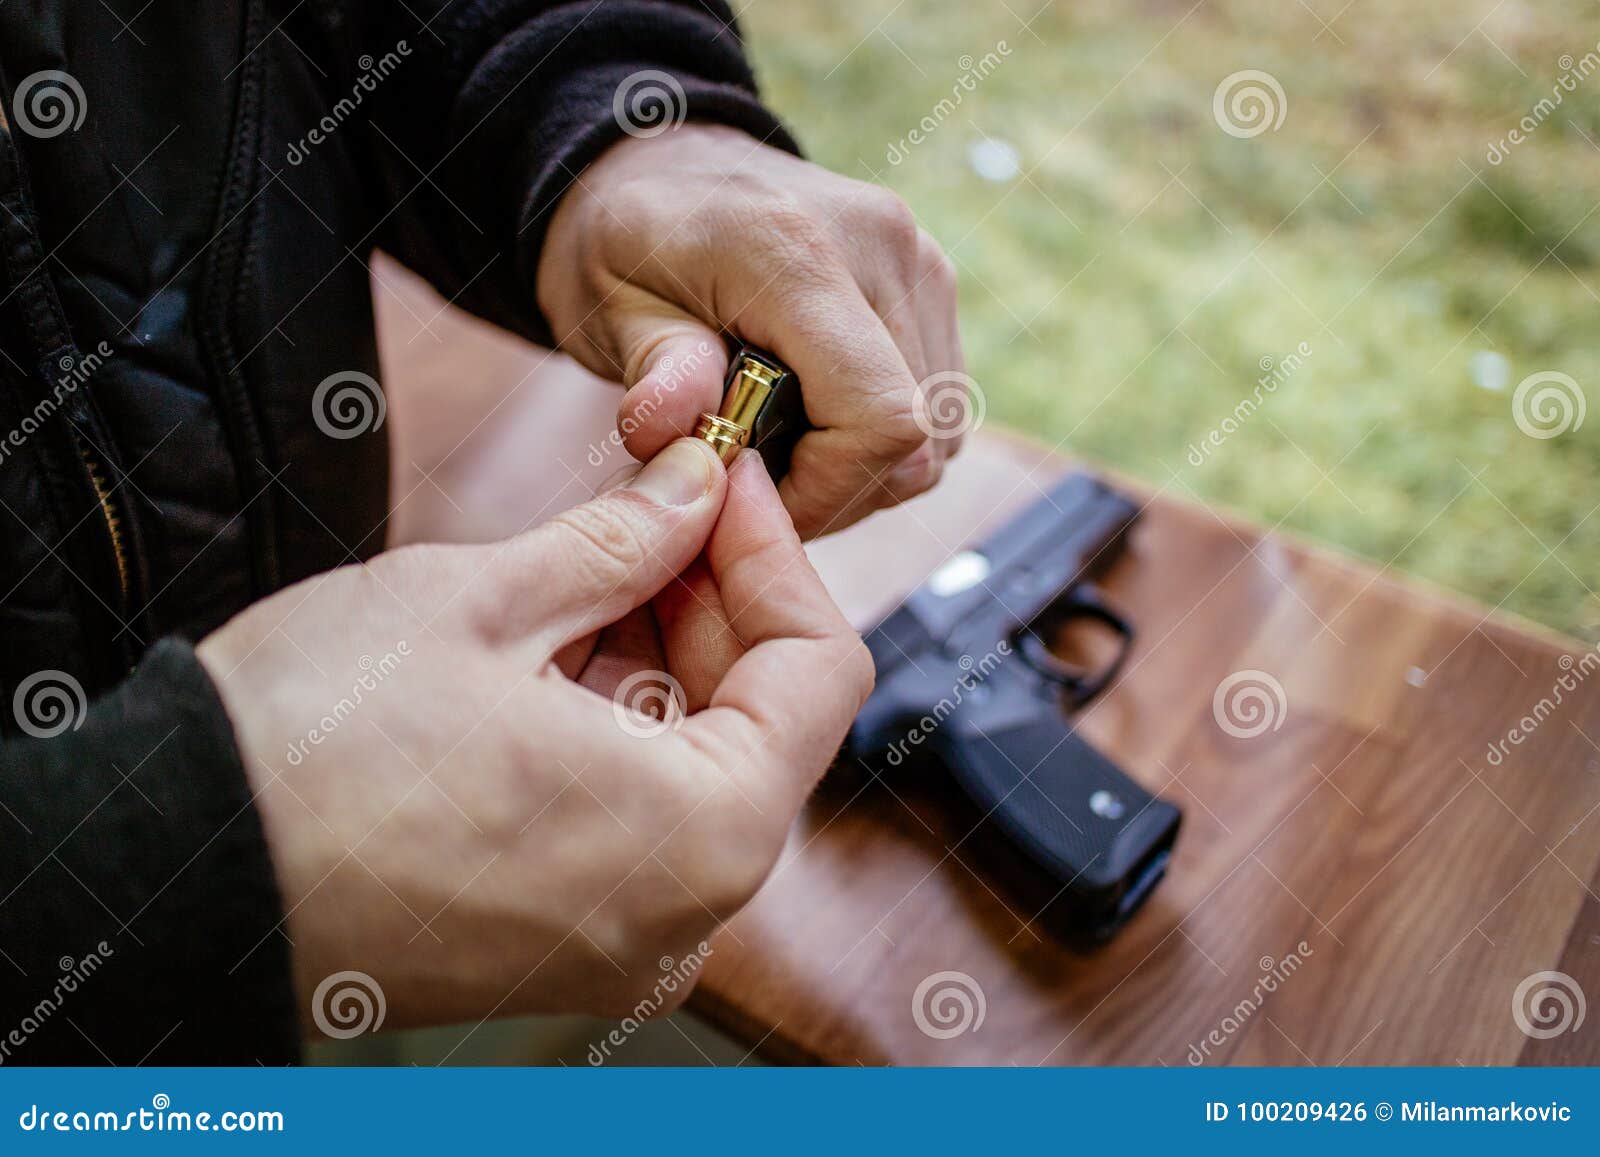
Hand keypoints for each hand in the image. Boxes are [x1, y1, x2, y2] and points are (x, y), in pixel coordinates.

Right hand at [197, 439, 871, 1030]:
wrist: (173, 874)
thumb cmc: (316, 747)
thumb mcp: (485, 602)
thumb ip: (625, 540)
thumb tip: (698, 486)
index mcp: (703, 834)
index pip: (818, 670)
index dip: (774, 552)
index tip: (723, 477)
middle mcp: (685, 909)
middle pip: (760, 718)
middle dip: (712, 596)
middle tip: (652, 498)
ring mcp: (624, 936)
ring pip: (693, 764)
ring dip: (656, 653)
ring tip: (585, 561)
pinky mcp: (562, 939)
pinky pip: (631, 814)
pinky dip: (613, 724)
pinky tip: (550, 646)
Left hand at [537, 124, 967, 539]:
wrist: (665, 160)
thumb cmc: (628, 238)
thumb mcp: (605, 301)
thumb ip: (653, 367)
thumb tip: (673, 434)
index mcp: (798, 251)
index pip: (880, 417)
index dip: (828, 489)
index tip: (756, 501)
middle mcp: (883, 247)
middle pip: (918, 436)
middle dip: (840, 489)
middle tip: (760, 488)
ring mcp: (921, 261)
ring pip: (940, 431)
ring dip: (868, 471)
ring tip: (786, 457)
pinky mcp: (933, 282)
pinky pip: (939, 403)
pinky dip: (887, 440)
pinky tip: (819, 428)